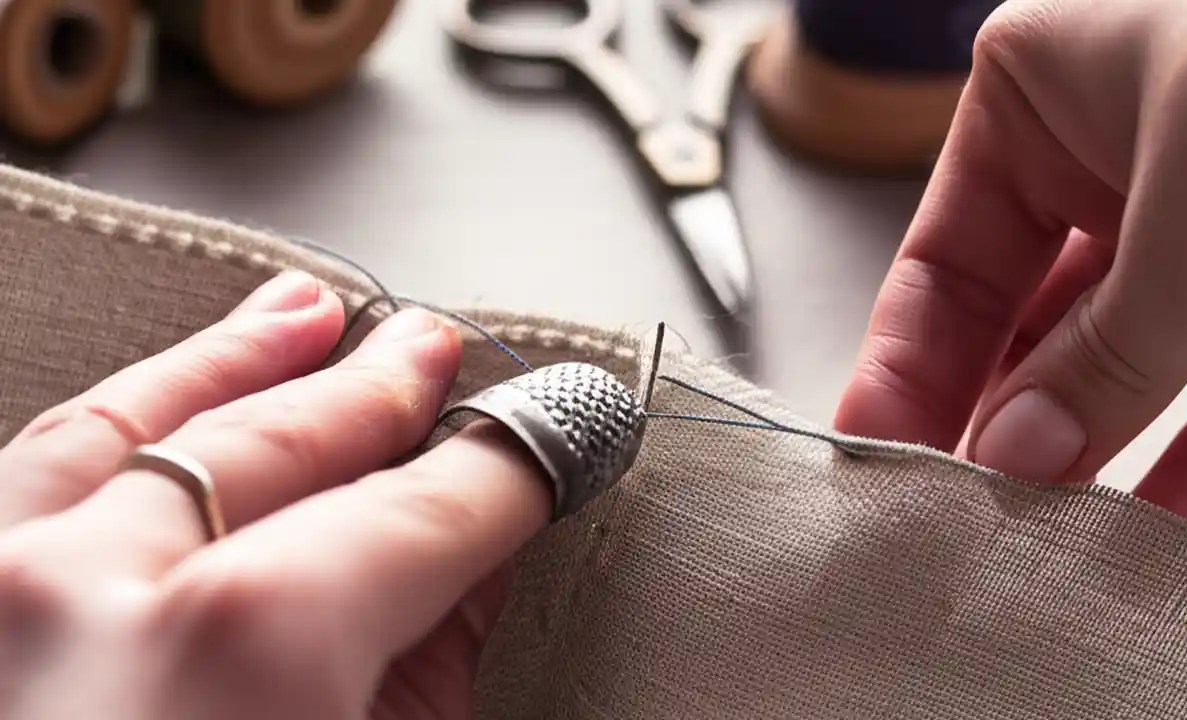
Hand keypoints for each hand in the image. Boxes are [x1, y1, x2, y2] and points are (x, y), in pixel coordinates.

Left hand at [0, 272, 550, 718]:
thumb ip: (433, 665)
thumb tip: (471, 562)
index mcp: (237, 648)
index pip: (419, 512)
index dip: (503, 470)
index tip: (549, 444)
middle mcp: (84, 602)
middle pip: (277, 443)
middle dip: (377, 392)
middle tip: (436, 355)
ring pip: (124, 427)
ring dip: (234, 360)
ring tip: (305, 311)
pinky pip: (34, 479)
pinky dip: (122, 420)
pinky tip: (177, 391)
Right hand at [836, 0, 1186, 529]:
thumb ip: (1098, 357)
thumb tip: (1016, 453)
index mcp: (1049, 89)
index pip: (944, 256)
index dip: (904, 365)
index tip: (873, 454)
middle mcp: (1127, 147)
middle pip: (1033, 319)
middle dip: (1003, 420)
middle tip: (958, 511)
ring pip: (1135, 359)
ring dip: (1101, 452)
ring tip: (1049, 536)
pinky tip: (1161, 520)